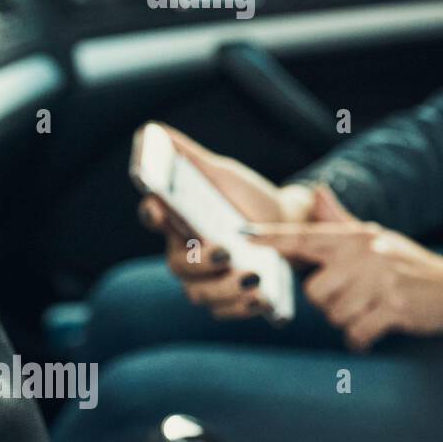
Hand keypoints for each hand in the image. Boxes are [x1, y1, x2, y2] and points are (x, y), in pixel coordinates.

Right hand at [137, 124, 326, 319]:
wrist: (289, 224)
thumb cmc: (247, 198)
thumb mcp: (224, 175)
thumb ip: (189, 157)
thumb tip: (153, 130)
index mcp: (179, 220)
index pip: (154, 217)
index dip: (153, 213)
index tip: (160, 207)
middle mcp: (185, 253)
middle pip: (177, 265)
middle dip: (200, 261)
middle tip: (226, 252)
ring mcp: (206, 280)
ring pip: (199, 294)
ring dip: (225, 289)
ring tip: (254, 278)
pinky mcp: (228, 299)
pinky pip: (225, 311)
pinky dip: (242, 307)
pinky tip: (262, 298)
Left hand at [247, 219, 442, 366]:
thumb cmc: (411, 267)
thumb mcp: (378, 239)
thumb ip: (341, 220)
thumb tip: (316, 192)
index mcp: (358, 238)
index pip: (306, 236)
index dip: (272, 237)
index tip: (240, 234)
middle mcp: (367, 254)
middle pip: (315, 291)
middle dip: (331, 303)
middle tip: (357, 299)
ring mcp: (382, 281)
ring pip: (335, 315)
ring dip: (349, 321)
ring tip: (372, 311)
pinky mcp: (394, 307)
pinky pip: (357, 332)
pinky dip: (363, 339)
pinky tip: (376, 330)